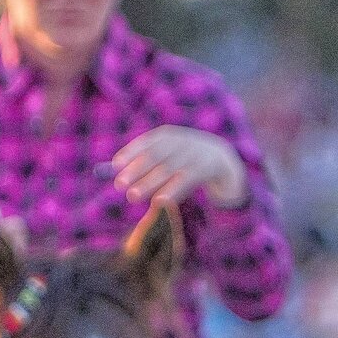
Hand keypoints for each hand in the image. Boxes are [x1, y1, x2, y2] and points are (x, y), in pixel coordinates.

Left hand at [112, 125, 246, 209]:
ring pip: (168, 170)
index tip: (115, 165)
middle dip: (135, 170)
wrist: (223, 160)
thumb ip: (143, 162)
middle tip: (118, 185)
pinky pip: (185, 181)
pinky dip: (171, 191)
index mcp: (168, 136)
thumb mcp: (167, 155)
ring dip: (148, 184)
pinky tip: (158, 201)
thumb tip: (114, 171)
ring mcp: (194, 154)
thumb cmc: (184, 160)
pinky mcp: (206, 169)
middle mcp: (180, 142)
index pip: (146, 142)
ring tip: (132, 196)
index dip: (130, 153)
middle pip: (155, 156)